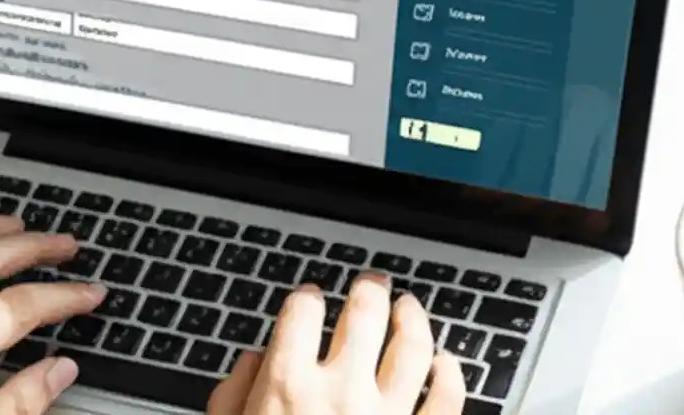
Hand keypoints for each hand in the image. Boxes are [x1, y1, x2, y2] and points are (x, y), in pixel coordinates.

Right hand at [208, 274, 464, 414]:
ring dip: (414, 318)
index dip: (306, 297)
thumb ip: (232, 398)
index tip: (310, 299)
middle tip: (373, 284)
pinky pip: (447, 398)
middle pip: (364, 312)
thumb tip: (251, 362)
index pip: (302, 311)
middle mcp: (339, 392)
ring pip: (414, 345)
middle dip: (369, 290)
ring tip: (410, 308)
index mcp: (286, 386)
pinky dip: (451, 373)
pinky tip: (446, 362)